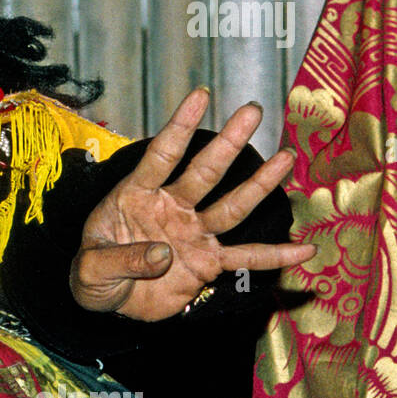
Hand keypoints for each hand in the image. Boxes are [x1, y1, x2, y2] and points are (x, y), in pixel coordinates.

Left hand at [69, 87, 315, 321]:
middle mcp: (171, 207)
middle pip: (204, 172)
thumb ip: (122, 259)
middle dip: (228, 143)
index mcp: (137, 196)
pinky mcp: (208, 263)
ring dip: (259, 184)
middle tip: (252, 110)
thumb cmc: (94, 274)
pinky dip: (274, 256)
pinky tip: (304, 251)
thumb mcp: (92, 268)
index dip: (180, 128)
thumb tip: (164, 254)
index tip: (200, 96)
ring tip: (285, 158)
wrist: (108, 301)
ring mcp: (193, 233)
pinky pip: (245, 258)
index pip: (161, 156)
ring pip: (231, 207)